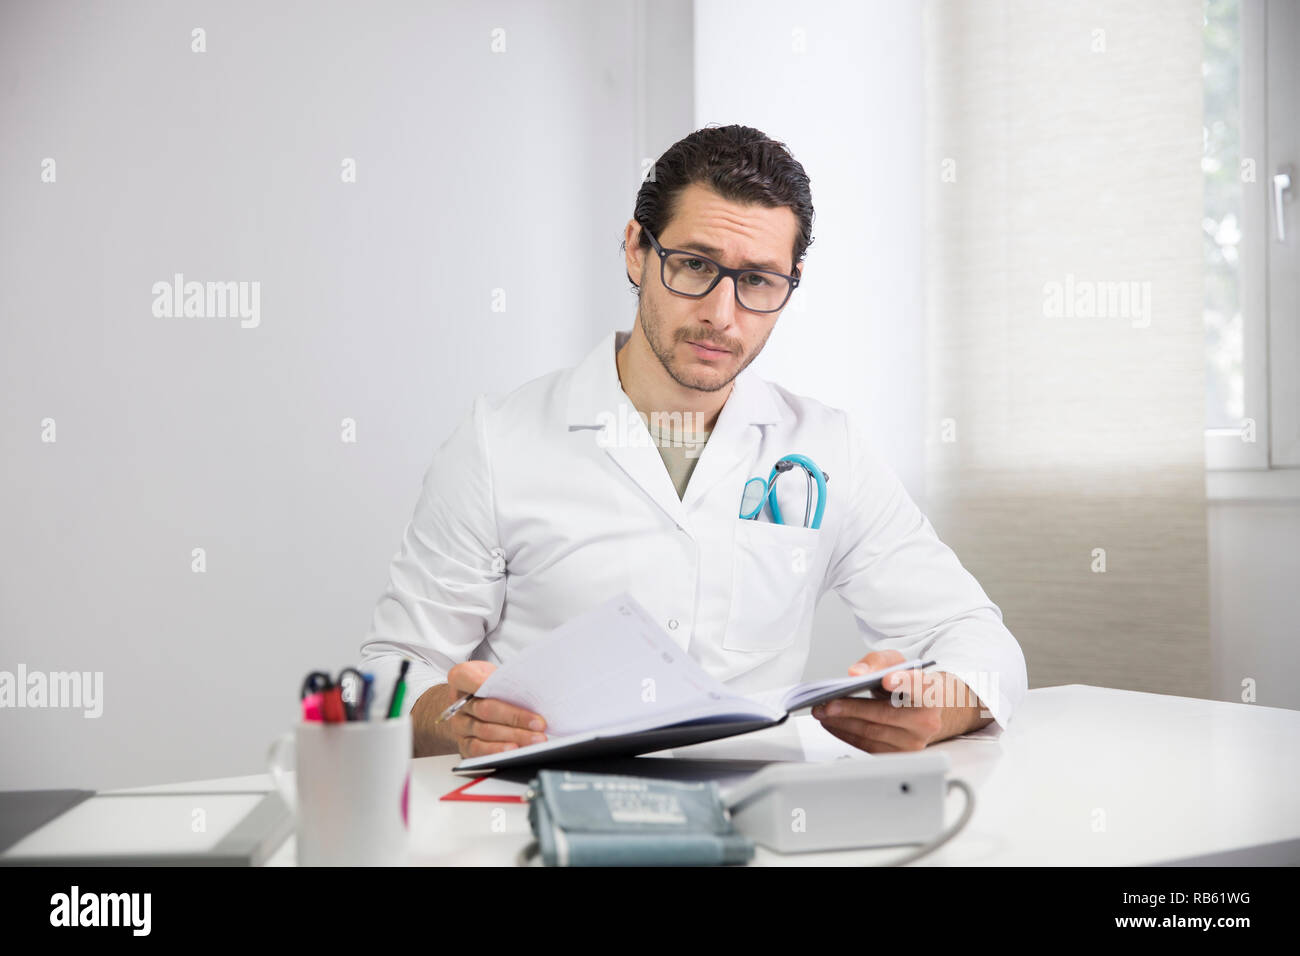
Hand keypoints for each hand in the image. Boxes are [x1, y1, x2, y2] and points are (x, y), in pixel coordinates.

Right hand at [440, 661, 548, 758]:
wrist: (471, 701)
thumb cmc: (486, 683)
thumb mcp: (493, 671)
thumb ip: (504, 677)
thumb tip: (531, 688)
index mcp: (461, 678)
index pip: (472, 679)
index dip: (489, 685)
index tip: (514, 689)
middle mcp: (457, 703)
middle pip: (486, 710)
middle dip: (516, 718)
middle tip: (539, 724)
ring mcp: (459, 725)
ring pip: (486, 732)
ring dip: (514, 736)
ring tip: (534, 739)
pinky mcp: (463, 744)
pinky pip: (478, 750)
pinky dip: (498, 751)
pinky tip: (514, 750)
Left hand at [810, 650, 990, 752]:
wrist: (926, 708)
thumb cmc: (909, 683)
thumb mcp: (897, 662)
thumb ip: (877, 662)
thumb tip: (855, 672)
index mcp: (932, 692)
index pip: (920, 687)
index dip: (904, 683)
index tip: (888, 679)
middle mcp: (927, 721)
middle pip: (885, 715)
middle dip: (851, 709)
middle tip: (826, 703)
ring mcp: (914, 742)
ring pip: (872, 733)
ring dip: (842, 723)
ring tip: (822, 712)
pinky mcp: (899, 755)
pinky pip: (868, 746)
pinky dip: (846, 734)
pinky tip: (832, 723)